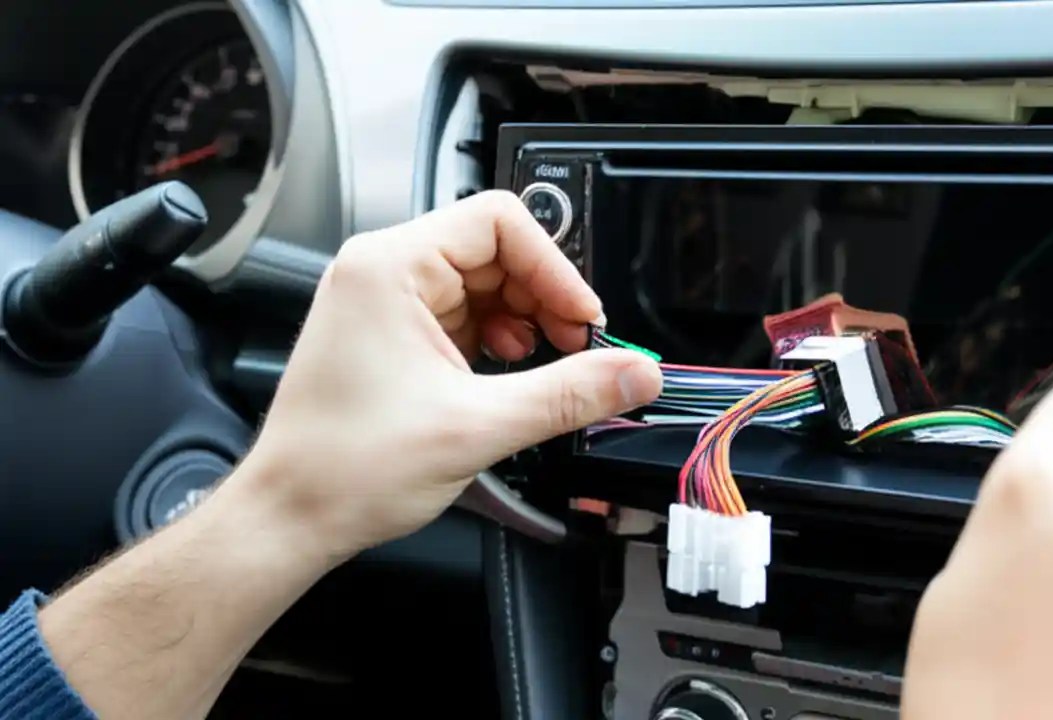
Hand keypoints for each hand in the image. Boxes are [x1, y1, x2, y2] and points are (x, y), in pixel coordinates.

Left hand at [230, 191, 662, 559]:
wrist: (290, 517)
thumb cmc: (344, 467)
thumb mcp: (477, 427)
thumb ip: (568, 394)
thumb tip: (633, 372)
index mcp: (389, 268)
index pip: (497, 221)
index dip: (553, 267)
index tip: (582, 317)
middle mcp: (382, 273)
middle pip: (495, 251)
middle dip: (544, 297)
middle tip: (578, 348)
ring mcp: (385, 303)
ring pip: (483, 285)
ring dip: (524, 321)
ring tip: (543, 367)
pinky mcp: (392, 336)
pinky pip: (463, 316)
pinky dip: (497, 342)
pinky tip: (508, 377)